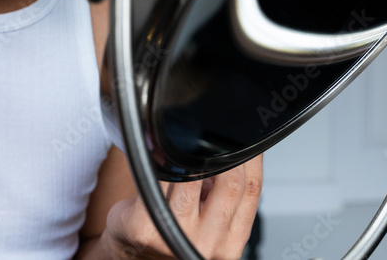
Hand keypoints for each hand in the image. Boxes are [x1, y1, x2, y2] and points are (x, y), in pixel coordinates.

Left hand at [101, 155, 262, 259]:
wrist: (135, 254)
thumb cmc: (171, 232)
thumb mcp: (208, 220)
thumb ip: (222, 193)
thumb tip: (232, 147)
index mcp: (230, 241)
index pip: (251, 191)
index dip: (250, 159)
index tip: (242, 140)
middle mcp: (207, 244)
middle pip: (230, 184)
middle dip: (223, 153)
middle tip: (212, 138)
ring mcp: (175, 237)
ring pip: (192, 179)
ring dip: (189, 156)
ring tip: (183, 148)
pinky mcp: (144, 227)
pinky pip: (157, 180)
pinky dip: (159, 163)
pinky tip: (158, 157)